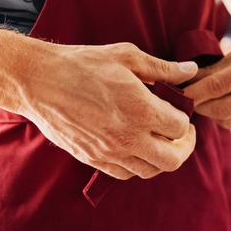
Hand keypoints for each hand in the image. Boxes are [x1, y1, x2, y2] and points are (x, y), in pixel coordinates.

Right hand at [11, 42, 198, 180]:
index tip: (180, 109)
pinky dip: (137, 164)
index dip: (185, 118)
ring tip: (159, 139)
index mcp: (140, 109)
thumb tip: (190, 71)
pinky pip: (125, 174)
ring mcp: (108, 152)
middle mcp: (127, 137)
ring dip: (161, 157)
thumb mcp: (127, 56)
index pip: (180, 127)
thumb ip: (163, 68)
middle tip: (181, 133)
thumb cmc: (83, 64)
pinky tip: (136, 146)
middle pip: (172, 159)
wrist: (40, 81)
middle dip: (184, 147)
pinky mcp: (92, 159)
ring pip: (149, 170)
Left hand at [183, 33, 230, 128]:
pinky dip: (222, 116)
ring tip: (198, 101)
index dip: (194, 92)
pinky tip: (215, 106)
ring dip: (208, 113)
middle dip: (198, 106)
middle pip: (221, 108)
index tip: (177, 93)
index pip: (217, 86)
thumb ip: (212, 69)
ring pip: (228, 120)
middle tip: (183, 100)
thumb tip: (184, 81)